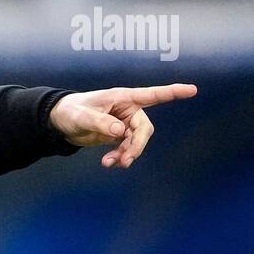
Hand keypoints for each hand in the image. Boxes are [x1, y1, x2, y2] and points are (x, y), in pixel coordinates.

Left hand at [49, 84, 196, 167]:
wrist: (60, 122)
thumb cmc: (71, 111)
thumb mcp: (82, 116)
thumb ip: (100, 122)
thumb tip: (120, 131)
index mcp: (122, 98)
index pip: (152, 95)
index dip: (172, 92)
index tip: (193, 89)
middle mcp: (127, 110)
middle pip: (144, 128)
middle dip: (137, 145)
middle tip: (126, 159)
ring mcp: (124, 123)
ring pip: (136, 141)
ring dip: (127, 154)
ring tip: (109, 163)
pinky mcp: (118, 136)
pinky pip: (127, 148)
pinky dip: (120, 157)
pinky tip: (109, 163)